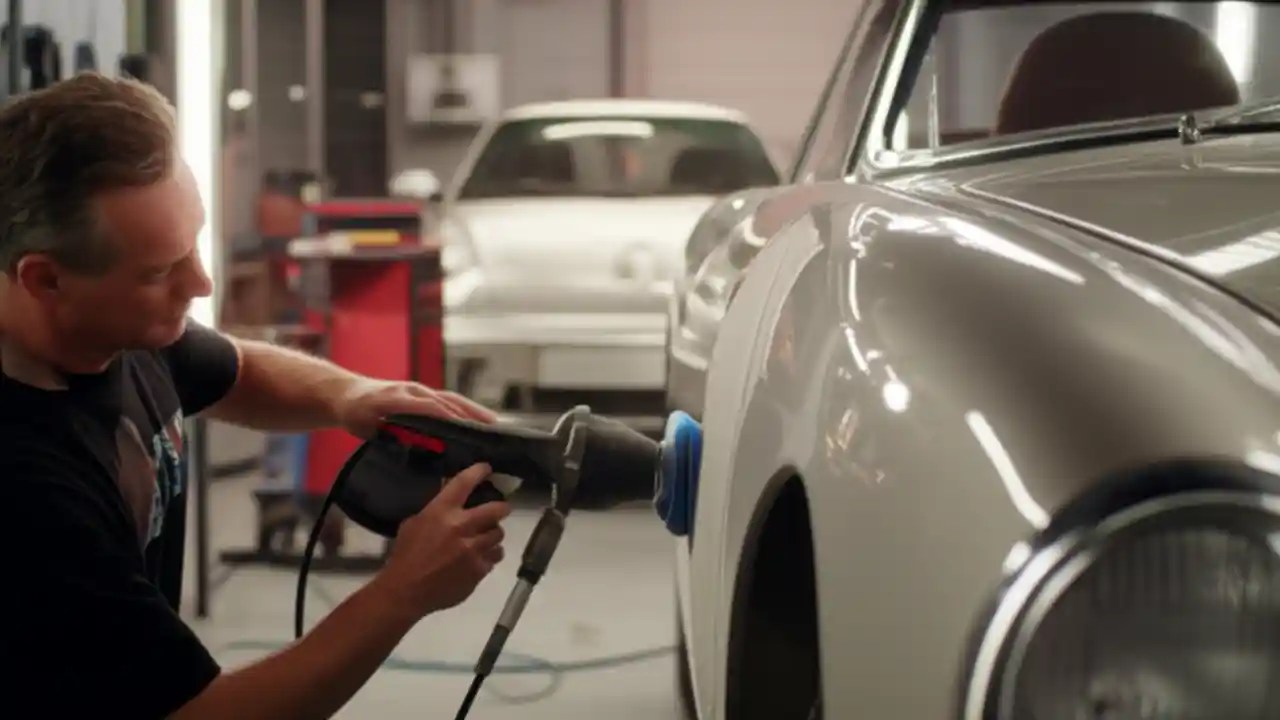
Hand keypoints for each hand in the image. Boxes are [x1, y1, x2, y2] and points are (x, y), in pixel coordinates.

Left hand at [336, 379, 497, 438]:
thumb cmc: (354, 412)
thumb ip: (386, 433)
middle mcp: (414, 390)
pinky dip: (462, 408)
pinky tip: (475, 419)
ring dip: (472, 409)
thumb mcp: (364, 425)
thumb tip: (412, 444)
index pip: (430, 406)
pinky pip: (445, 400)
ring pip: (450, 398)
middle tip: (493, 426)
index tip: (468, 430)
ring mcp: (419, 391)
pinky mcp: (420, 395)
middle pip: (448, 399)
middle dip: (471, 412)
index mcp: (400, 397)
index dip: (450, 417)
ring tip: (492, 422)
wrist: (345, 393)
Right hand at [375, 463, 510, 617]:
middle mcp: (462, 527)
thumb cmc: (405, 555)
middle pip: (496, 510)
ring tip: (486, 539)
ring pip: (499, 535)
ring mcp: (473, 549)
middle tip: (501, 509)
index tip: (487, 468)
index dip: (479, 472)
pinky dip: (489, 556)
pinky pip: (494, 558)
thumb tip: (451, 501)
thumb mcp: (414, 524)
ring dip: (493, 535)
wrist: (406, 590)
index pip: (464, 483)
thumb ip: (436, 510)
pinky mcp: (479, 570)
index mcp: (442, 512)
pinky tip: (479, 559)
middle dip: (502, 508)